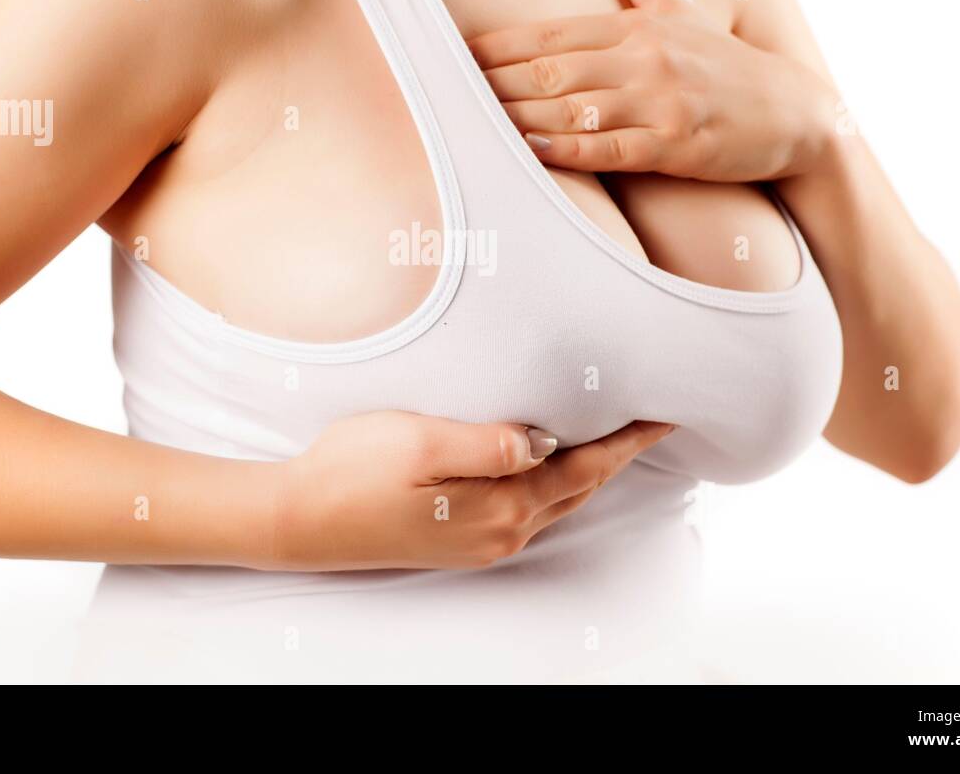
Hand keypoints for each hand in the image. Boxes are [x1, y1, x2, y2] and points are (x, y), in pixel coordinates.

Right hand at [273, 412, 674, 570]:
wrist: (297, 520)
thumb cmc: (351, 472)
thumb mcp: (420, 443)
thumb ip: (489, 444)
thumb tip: (545, 441)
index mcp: (499, 507)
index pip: (582, 468)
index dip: (625, 442)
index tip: (663, 416)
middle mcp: (499, 533)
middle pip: (576, 489)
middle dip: (617, 458)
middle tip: (650, 424)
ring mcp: (478, 543)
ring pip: (554, 504)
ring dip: (587, 474)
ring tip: (613, 442)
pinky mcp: (457, 542)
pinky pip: (527, 511)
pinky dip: (553, 487)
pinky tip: (548, 468)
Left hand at [467, 0, 836, 181]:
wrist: (795, 114)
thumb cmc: (724, 64)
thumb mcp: (678, 6)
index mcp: (636, 26)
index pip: (551, 33)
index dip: (499, 47)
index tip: (459, 55)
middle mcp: (644, 59)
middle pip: (550, 71)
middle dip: (496, 83)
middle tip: (451, 94)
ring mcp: (660, 103)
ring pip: (572, 109)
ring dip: (519, 117)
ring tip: (476, 123)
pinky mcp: (675, 146)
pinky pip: (609, 147)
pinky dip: (567, 150)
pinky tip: (531, 151)